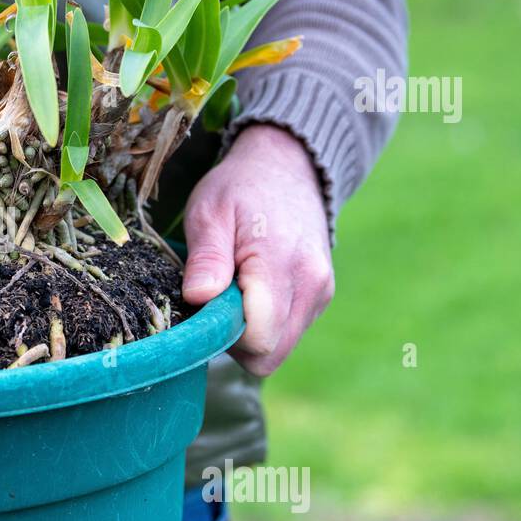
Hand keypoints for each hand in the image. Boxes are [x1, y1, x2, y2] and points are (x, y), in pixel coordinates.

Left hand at [181, 124, 334, 376]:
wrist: (287, 165)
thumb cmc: (239, 188)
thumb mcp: (210, 211)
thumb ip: (207, 256)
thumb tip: (198, 298)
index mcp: (281, 264)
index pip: (257, 340)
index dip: (222, 336)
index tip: (204, 304)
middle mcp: (311, 285)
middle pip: (269, 355)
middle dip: (234, 342)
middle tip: (213, 301)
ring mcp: (321, 293)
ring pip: (279, 349)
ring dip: (249, 334)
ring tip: (231, 291)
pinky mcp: (321, 296)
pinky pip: (289, 332)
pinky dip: (265, 325)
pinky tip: (250, 292)